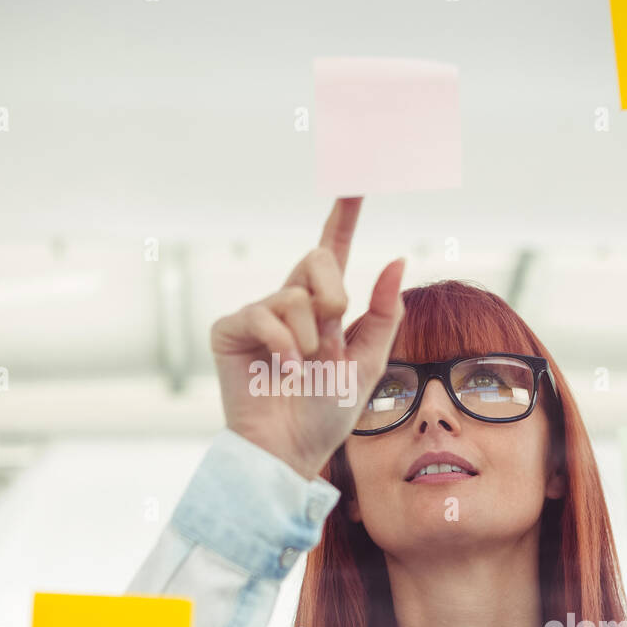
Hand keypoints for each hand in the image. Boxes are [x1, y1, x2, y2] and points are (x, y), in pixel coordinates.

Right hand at [210, 198, 405, 478]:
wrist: (290, 450)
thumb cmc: (326, 413)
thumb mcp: (368, 361)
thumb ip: (383, 312)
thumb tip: (397, 258)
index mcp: (323, 308)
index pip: (333, 250)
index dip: (343, 213)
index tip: (354, 177)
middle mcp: (289, 303)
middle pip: (318, 258)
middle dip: (333, 293)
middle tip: (332, 332)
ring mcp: (258, 314)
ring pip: (294, 293)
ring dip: (309, 335)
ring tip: (302, 368)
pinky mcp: (230, 328)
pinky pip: (264, 313)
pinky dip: (282, 343)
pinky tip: (282, 369)